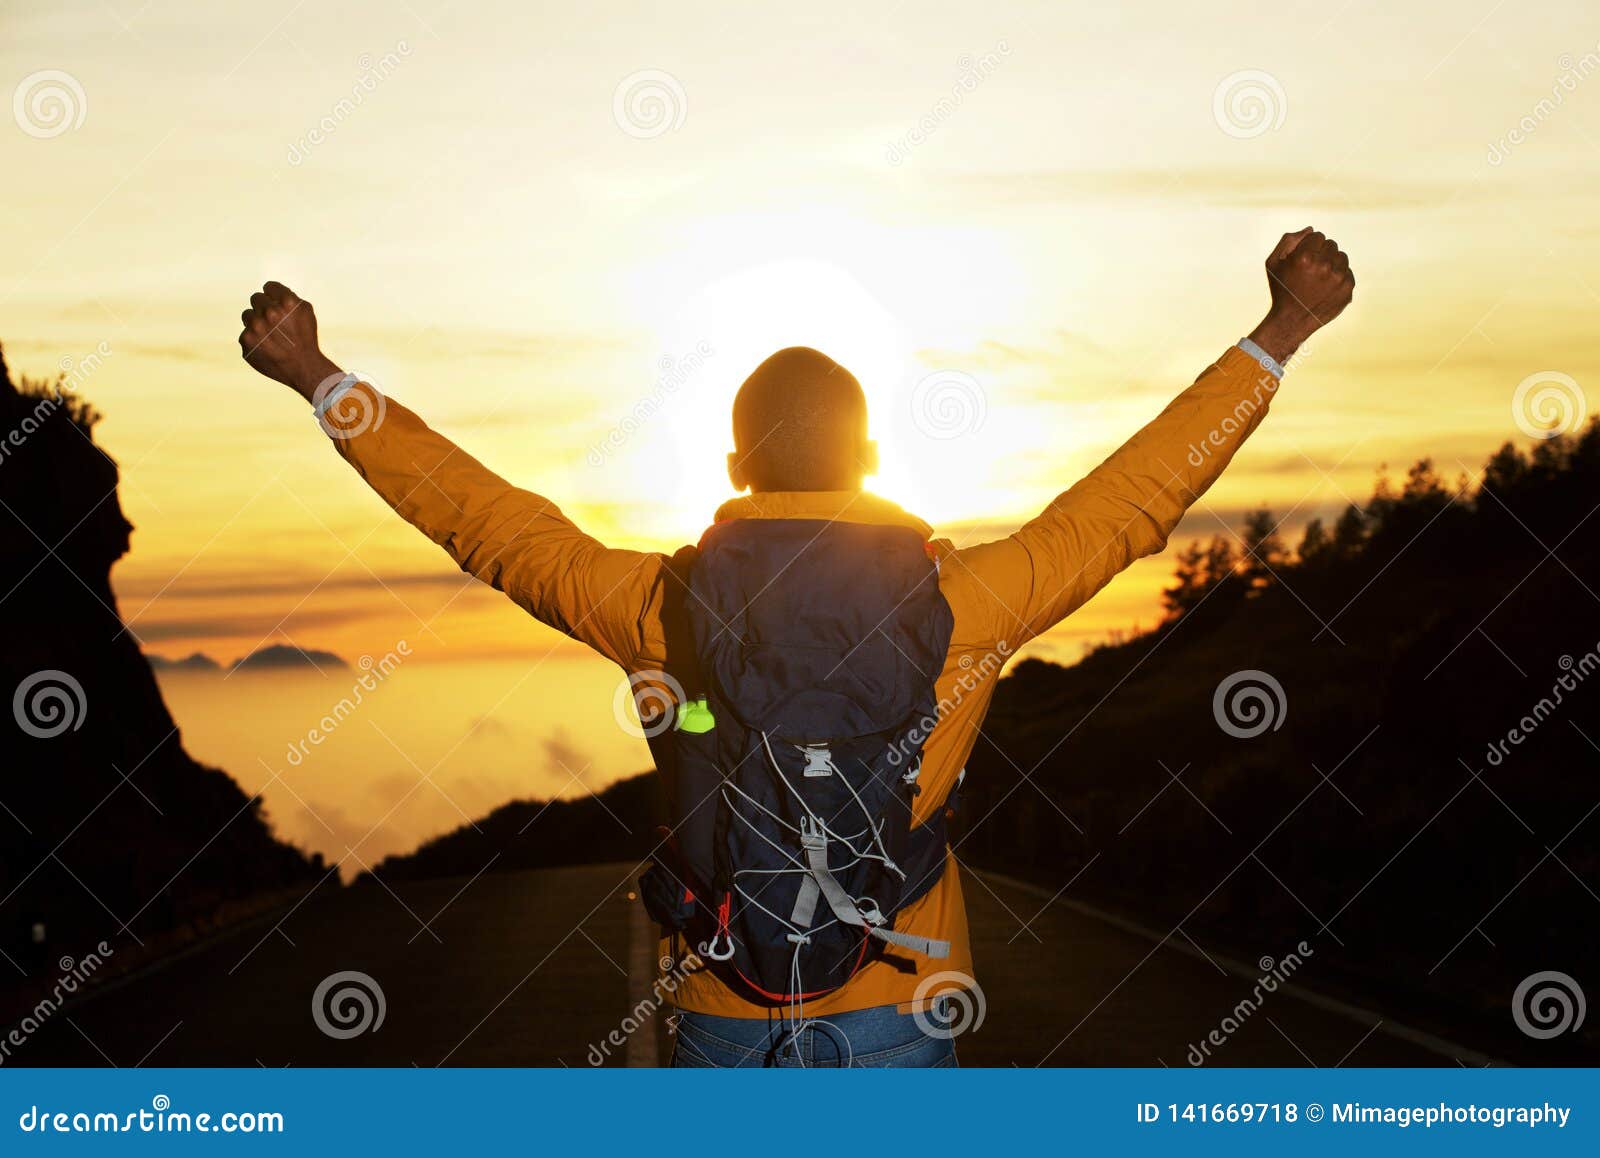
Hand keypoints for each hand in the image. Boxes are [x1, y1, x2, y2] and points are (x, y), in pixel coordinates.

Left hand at [237, 281, 342, 401]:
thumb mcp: (305, 312)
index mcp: (286, 302)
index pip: (268, 286)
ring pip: (247, 315)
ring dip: (256, 322)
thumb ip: (288, 296)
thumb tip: (271, 290)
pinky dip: (254, 340)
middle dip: (264, 308)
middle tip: (275, 323)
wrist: (303, 368)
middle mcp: (269, 312)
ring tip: (271, 336)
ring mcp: (256, 327)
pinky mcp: (246, 341)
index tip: (279, 305)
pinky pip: (245, 333)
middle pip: (256, 298)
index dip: (274, 296)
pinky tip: (267, 347)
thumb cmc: (306, 338)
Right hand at [1247, 228, 1354, 364]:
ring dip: (1331, 264)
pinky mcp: (1348, 288)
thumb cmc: (1281, 290)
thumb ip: (1289, 240)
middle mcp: (1324, 265)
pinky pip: (1347, 272)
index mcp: (1305, 257)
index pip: (1317, 236)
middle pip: (1331, 244)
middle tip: (1310, 271)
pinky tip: (1325, 288)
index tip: (1302, 260)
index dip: (1308, 247)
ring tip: (1318, 279)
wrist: (1292, 321)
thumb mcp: (1273, 263)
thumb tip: (1311, 229)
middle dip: (1321, 254)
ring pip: (1341, 256)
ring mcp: (1338, 277)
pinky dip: (1338, 277)